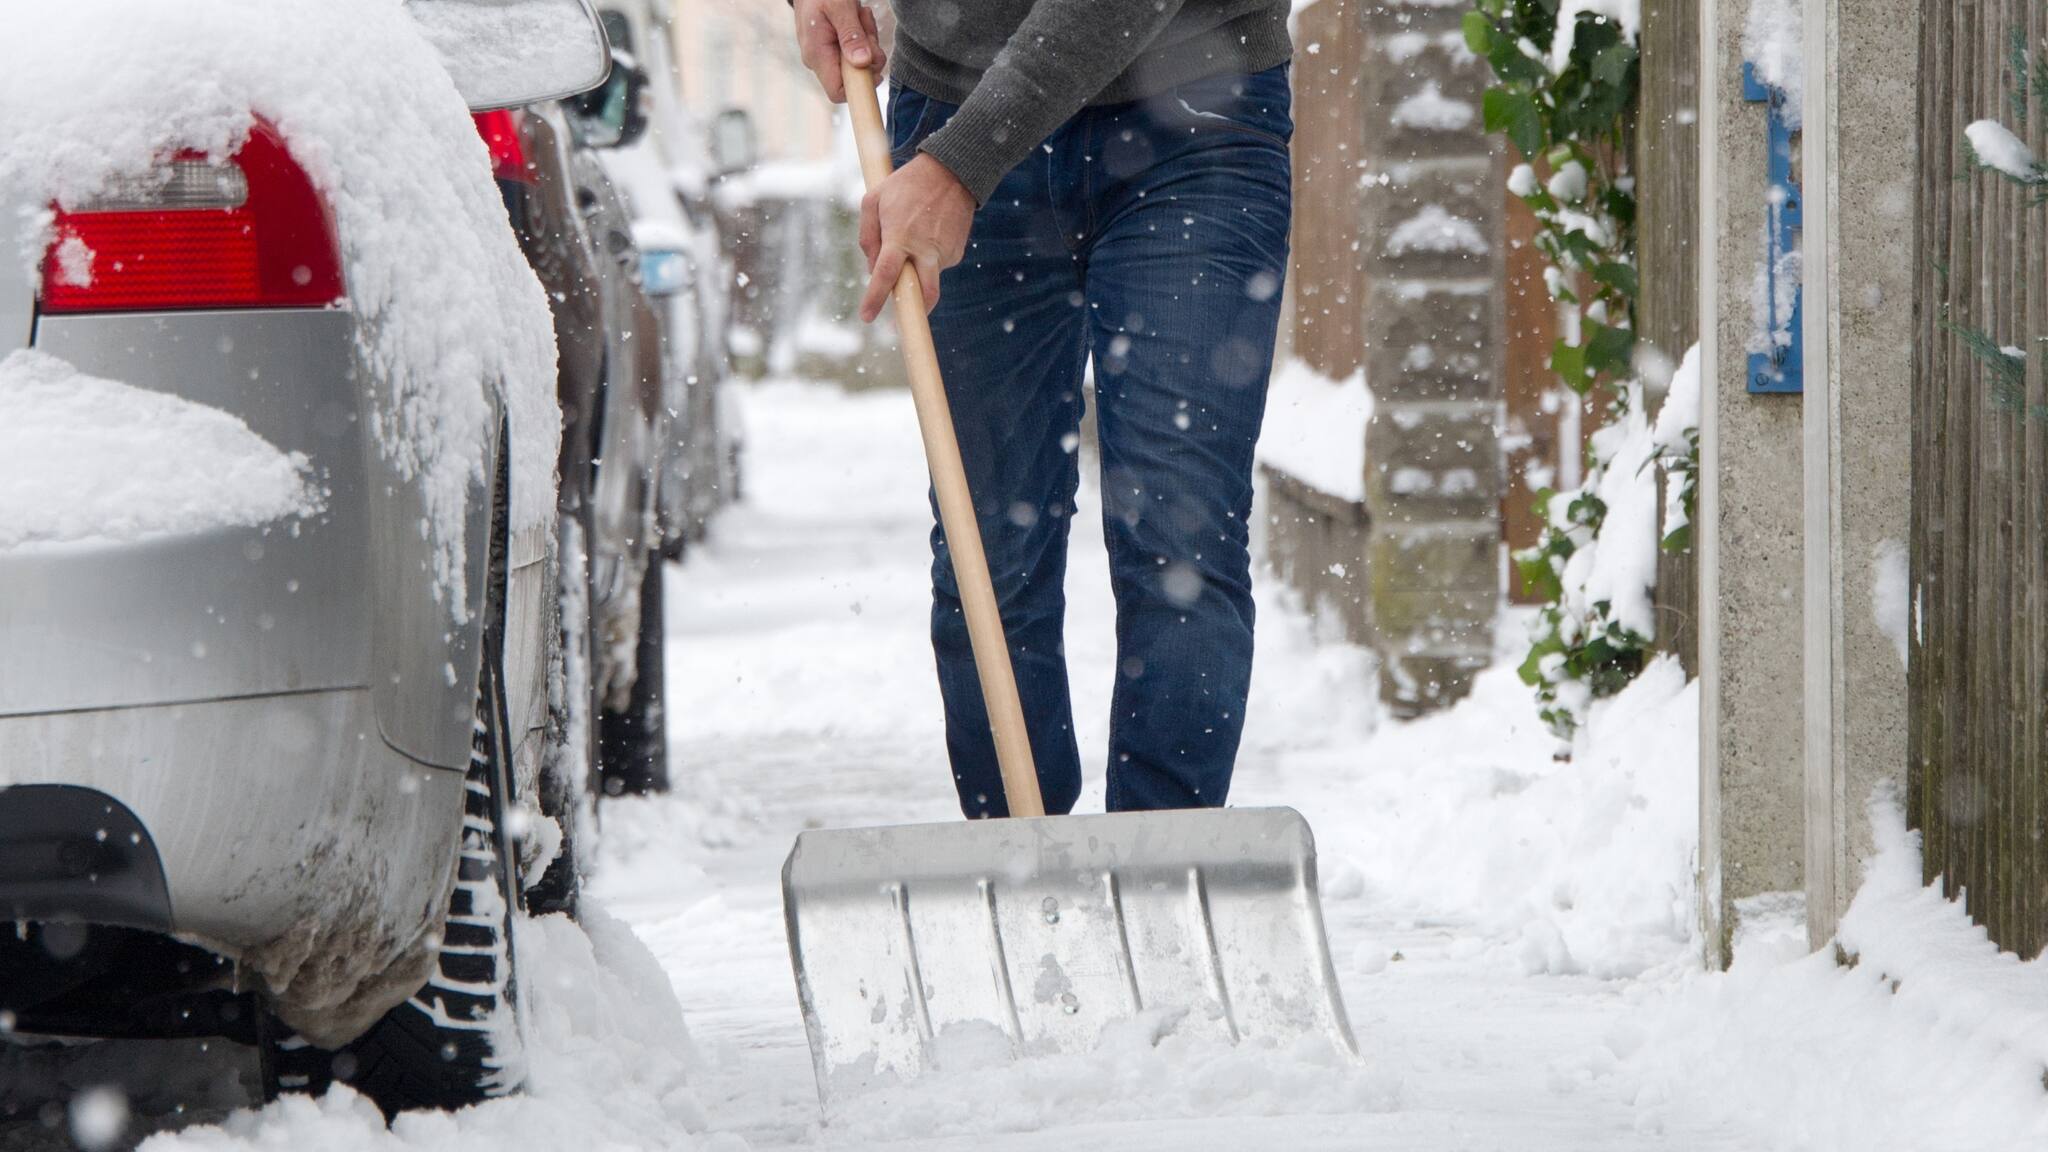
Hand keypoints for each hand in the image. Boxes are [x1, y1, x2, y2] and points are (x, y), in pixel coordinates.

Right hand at [794, 0, 884, 102]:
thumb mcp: (839, 7)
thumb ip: (851, 35)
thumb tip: (863, 63)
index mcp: (817, 55)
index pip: (838, 92)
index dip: (860, 86)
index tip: (874, 63)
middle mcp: (819, 61)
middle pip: (854, 77)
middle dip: (868, 52)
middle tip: (866, 25)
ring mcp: (826, 56)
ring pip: (859, 63)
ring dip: (868, 40)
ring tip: (860, 16)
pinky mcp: (834, 49)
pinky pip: (856, 51)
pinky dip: (863, 35)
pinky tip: (857, 18)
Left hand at [858, 154, 974, 322]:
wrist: (952, 171)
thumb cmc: (905, 185)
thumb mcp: (873, 201)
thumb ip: (867, 238)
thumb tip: (872, 270)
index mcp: (900, 236)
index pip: (886, 276)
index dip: (875, 299)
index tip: (867, 317)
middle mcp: (925, 249)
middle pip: (924, 294)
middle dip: (915, 312)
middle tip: (902, 323)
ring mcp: (945, 252)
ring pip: (926, 277)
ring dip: (915, 271)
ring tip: (913, 236)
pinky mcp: (957, 253)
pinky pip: (936, 266)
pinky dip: (927, 259)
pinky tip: (927, 234)